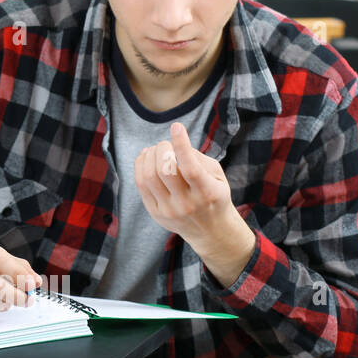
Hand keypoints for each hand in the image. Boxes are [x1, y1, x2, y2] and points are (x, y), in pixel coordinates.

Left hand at [134, 122, 254, 282]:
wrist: (211, 231)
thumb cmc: (214, 195)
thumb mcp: (216, 176)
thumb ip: (197, 159)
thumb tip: (172, 144)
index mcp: (207, 192)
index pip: (191, 168)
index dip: (181, 145)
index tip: (176, 126)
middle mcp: (187, 203)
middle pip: (165, 170)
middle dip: (162, 148)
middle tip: (165, 144)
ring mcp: (169, 210)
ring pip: (149, 177)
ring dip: (148, 155)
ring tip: (155, 149)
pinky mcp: (155, 213)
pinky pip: (141, 185)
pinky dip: (140, 166)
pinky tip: (146, 157)